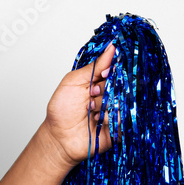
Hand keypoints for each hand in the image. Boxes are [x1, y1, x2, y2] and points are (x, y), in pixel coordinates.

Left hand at [40, 42, 115, 169]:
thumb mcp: (73, 82)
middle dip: (104, 89)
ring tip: (91, 110)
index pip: (118, 68)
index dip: (112, 70)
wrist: (59, 137)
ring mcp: (117, 111)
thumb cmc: (62, 109)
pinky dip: (109, 118)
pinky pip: (125, 118)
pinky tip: (97, 121)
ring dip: (104, 105)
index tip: (103, 74)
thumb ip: (94, 66)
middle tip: (91, 95)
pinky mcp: (121, 127)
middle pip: (122, 84)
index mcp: (101, 81)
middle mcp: (111, 94)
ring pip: (123, 100)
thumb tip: (111, 48)